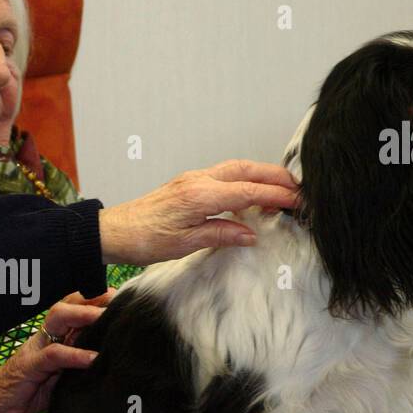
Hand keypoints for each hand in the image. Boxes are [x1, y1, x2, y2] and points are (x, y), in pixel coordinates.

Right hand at [0, 289, 114, 412]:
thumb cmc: (25, 393)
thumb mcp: (57, 376)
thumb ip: (76, 364)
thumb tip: (108, 362)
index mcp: (51, 337)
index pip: (73, 308)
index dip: (95, 300)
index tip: (119, 298)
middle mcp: (44, 337)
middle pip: (67, 304)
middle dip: (92, 299)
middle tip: (117, 300)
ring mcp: (36, 348)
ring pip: (59, 318)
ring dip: (84, 315)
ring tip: (106, 318)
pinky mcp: (30, 367)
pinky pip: (54, 354)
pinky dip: (75, 355)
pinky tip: (93, 359)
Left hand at [98, 159, 299, 264]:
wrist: (113, 231)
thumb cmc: (142, 239)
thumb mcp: (185, 244)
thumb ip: (222, 234)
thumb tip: (251, 234)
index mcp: (200, 195)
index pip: (249, 192)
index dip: (277, 197)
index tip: (299, 202)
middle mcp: (198, 181)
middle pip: (247, 170)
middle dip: (276, 178)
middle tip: (300, 190)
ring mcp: (192, 179)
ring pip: (236, 169)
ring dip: (261, 176)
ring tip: (281, 190)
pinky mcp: (187, 184)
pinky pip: (223, 175)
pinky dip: (243, 180)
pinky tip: (250, 195)